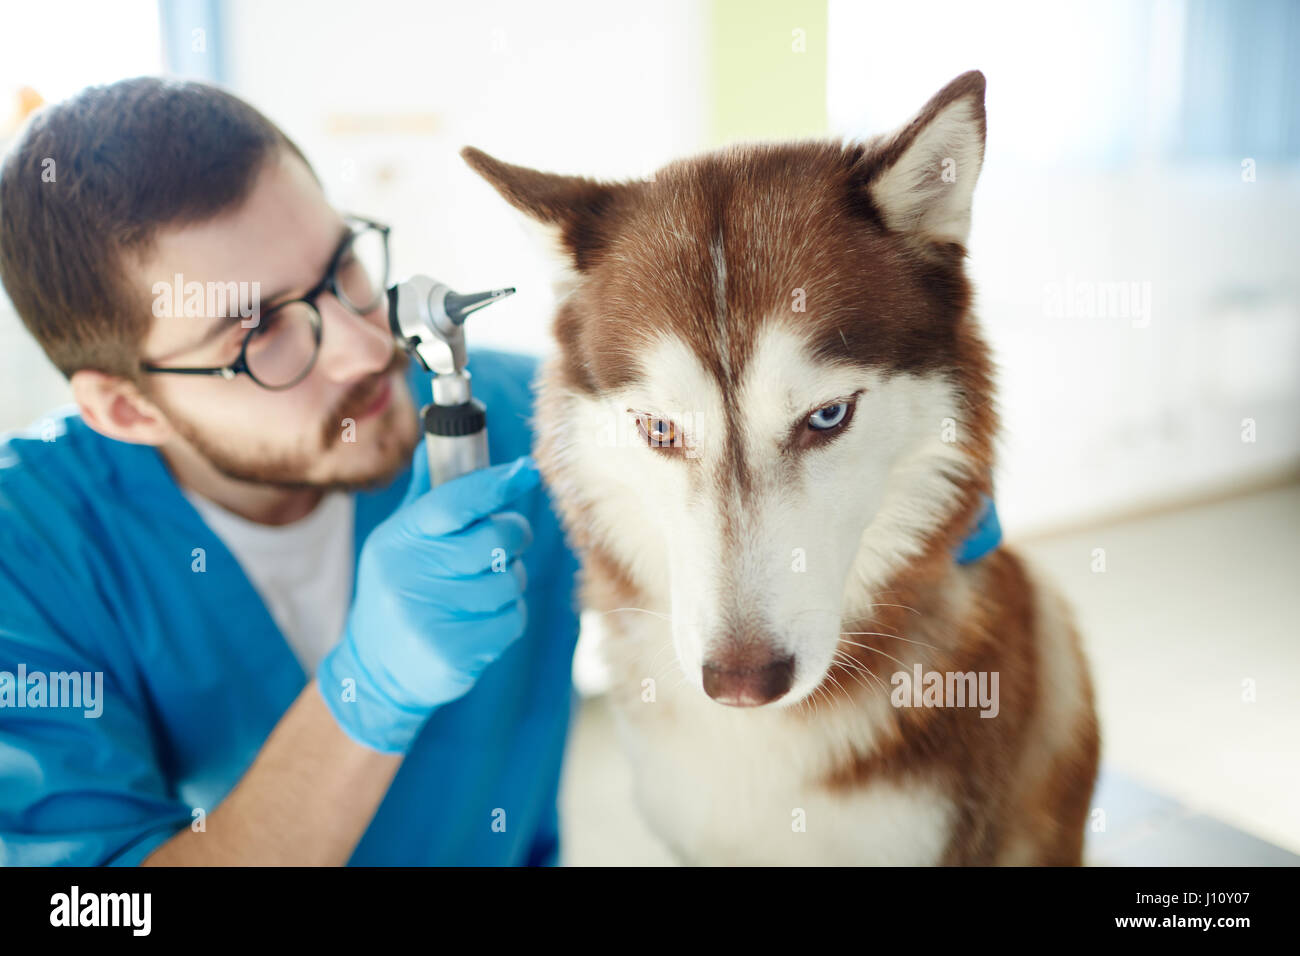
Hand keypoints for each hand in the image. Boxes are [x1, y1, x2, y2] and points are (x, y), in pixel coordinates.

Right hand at [316, 441, 540, 752]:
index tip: (527, 470)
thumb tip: (439, 438)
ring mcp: (432, 615)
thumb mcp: (397, 542)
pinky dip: (508, 615)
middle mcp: (411, 573)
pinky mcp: (456, 651)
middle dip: (512, 536)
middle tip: (503, 542)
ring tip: (482, 588)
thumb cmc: (398, 591)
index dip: (495, 483)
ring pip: (511, 579)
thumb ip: (426, 496)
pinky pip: (513, 617)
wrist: (377, 672)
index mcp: (399, 538)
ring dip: (510, 580)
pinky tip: (480, 620)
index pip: (453, 501)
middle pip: (497, 538)